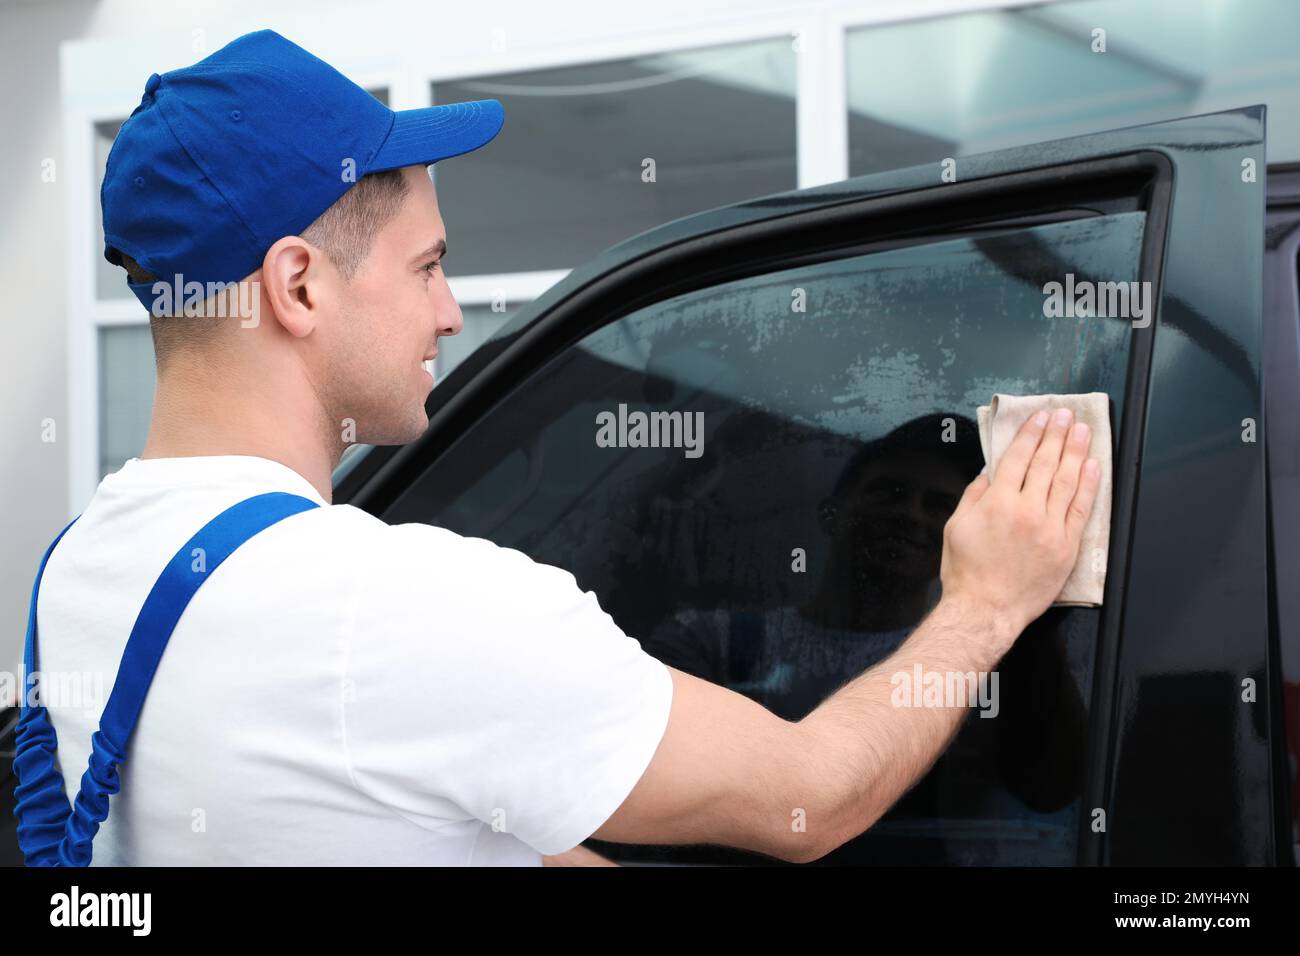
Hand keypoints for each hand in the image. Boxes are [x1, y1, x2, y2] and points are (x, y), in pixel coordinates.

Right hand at [939, 407, 1099, 652]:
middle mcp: (1025, 510)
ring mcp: (1049, 528)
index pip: (1018, 458)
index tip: (1040, 416)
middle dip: (1055, 435)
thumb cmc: (966, 572)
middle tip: (1065, 414)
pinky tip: (1092, 465)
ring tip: (1082, 430)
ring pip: (1066, 480)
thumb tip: (991, 471)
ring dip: (1075, 451)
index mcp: (997, 502)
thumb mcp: (956, 526)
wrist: (987, 609)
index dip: (1030, 434)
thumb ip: (975, 495)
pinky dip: (1088, 485)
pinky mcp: (1066, 546)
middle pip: (1045, 463)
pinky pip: (1081, 508)